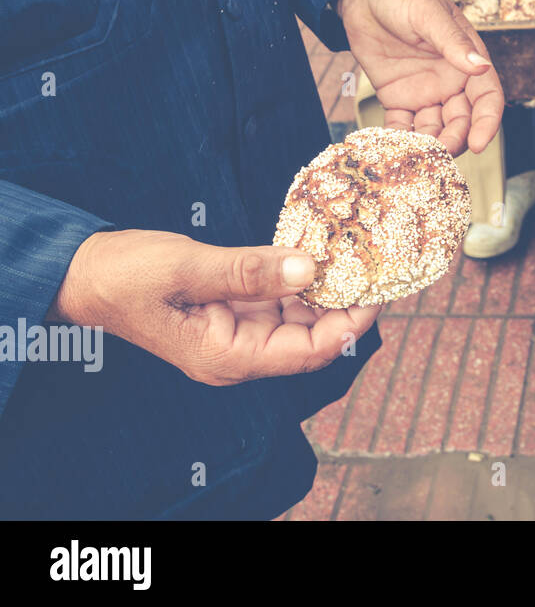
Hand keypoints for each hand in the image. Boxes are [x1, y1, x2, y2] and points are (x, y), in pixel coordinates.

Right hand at [50, 230, 378, 385]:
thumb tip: (310, 267)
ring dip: (325, 286)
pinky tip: (318, 249)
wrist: (84, 273)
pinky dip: (298, 275)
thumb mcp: (188, 268)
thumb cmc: (125, 276)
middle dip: (344, 301)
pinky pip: (278, 297)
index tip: (378, 288)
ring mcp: (237, 331)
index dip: (350, 322)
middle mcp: (239, 352)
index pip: (311, 351)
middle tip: (376, 260)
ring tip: (355, 250)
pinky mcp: (232, 309)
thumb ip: (249, 271)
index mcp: (229, 357)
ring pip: (299, 314)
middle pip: (312, 335)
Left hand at [336, 0, 503, 154]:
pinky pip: (402, 125)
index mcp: (467, 60)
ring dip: (430, 144)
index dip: (487, 122)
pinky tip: (393, 150)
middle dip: (456, 139)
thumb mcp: (429, 14)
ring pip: (434, 128)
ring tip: (418, 158)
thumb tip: (482, 66)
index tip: (478, 143)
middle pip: (461, 120)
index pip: (487, 97)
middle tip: (442, 154)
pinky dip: (400, 139)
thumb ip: (453, 42)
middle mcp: (450, 81)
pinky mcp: (397, 98)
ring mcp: (424, 91)